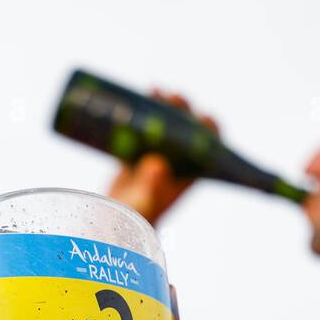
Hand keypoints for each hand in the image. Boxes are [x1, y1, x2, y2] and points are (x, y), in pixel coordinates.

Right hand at [105, 90, 216, 224]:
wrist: (110, 228)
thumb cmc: (135, 219)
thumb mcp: (146, 201)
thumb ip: (153, 184)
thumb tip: (157, 163)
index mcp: (188, 175)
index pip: (209, 148)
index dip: (209, 131)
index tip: (202, 117)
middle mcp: (175, 164)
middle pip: (186, 130)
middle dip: (182, 111)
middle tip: (172, 97)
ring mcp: (155, 158)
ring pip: (164, 126)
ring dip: (162, 108)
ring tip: (154, 91)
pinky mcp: (134, 157)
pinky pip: (140, 130)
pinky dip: (139, 114)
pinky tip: (135, 98)